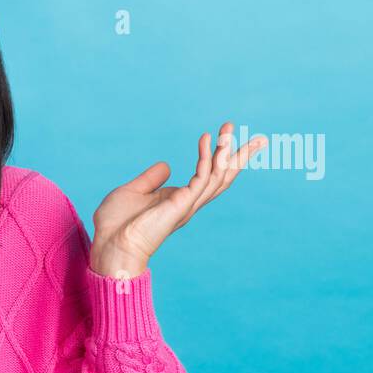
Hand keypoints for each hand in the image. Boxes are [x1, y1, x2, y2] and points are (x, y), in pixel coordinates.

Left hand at [88, 120, 267, 277]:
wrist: (110, 245)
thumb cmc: (116, 224)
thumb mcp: (133, 192)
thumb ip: (151, 179)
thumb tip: (166, 165)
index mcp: (179, 201)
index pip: (209, 178)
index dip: (222, 159)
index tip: (230, 138)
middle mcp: (188, 203)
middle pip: (223, 178)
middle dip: (240, 158)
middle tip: (261, 140)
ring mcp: (187, 204)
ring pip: (217, 175)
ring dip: (225, 151)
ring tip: (227, 127)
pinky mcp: (182, 204)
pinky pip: (201, 177)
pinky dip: (206, 157)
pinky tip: (205, 139)